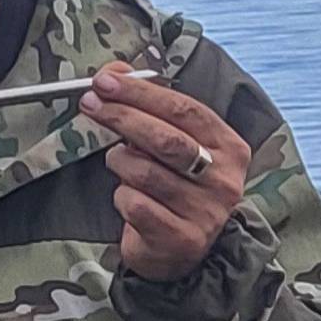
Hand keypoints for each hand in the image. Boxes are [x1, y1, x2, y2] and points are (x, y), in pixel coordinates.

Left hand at [83, 60, 250, 283]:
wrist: (182, 249)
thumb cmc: (175, 186)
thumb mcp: (172, 143)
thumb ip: (149, 107)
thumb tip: (115, 72)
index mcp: (229, 148)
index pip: (186, 110)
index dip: (142, 93)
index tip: (106, 81)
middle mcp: (224, 180)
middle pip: (167, 139)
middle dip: (122, 117)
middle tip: (91, 104)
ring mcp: (206, 212)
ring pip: (145, 172)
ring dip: (120, 163)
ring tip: (121, 164)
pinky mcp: (182, 238)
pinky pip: (135, 204)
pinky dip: (122, 197)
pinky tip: (130, 199)